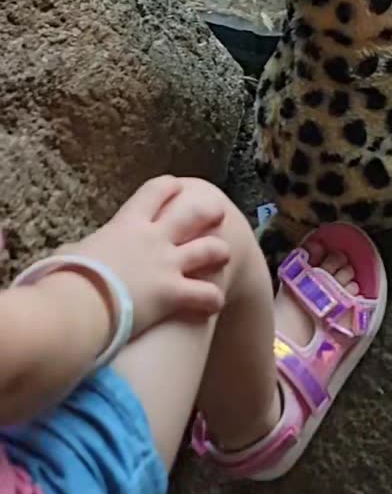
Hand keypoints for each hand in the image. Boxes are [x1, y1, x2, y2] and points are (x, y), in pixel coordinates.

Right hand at [59, 176, 230, 339]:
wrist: (75, 305)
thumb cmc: (64, 279)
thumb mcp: (70, 255)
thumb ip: (80, 250)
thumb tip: (73, 254)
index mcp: (127, 224)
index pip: (155, 192)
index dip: (169, 188)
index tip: (177, 187)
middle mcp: (154, 239)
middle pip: (193, 213)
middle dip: (208, 211)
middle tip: (218, 212)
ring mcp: (167, 265)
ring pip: (208, 250)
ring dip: (219, 252)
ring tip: (224, 254)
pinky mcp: (173, 294)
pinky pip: (205, 295)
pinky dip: (212, 299)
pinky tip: (215, 303)